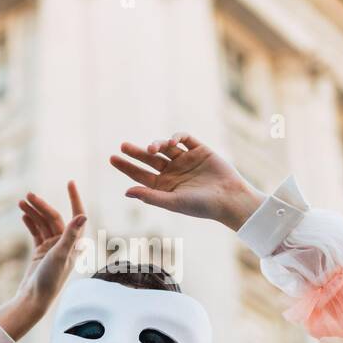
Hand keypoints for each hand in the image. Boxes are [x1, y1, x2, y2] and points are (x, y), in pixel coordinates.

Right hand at [0, 182, 86, 340]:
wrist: (35, 298)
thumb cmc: (51, 279)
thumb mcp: (61, 255)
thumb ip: (71, 234)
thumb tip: (83, 215)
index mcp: (75, 243)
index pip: (76, 215)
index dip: (74, 198)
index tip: (70, 182)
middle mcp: (66, 243)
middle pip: (54, 217)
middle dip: (41, 205)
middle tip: (28, 195)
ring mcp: (53, 247)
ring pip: (43, 223)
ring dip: (33, 212)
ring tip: (21, 202)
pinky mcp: (42, 251)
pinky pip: (36, 232)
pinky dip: (30, 222)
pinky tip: (23, 214)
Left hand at [110, 133, 264, 230]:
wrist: (229, 199)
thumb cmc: (201, 206)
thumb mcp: (172, 202)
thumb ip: (150, 196)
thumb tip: (126, 191)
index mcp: (164, 186)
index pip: (140, 175)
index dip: (126, 166)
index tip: (112, 158)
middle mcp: (173, 172)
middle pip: (149, 159)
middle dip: (136, 152)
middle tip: (123, 146)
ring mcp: (186, 160)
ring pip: (165, 147)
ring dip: (157, 144)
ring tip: (153, 149)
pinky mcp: (199, 150)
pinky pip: (184, 138)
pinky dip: (175, 136)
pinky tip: (170, 141)